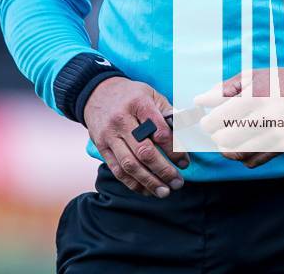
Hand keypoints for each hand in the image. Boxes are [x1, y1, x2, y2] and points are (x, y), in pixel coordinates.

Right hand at [83, 76, 189, 197]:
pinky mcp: (101, 147)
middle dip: (164, 170)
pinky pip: (117, 170)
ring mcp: (110, 135)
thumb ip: (168, 112)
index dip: (174, 150)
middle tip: (178, 182)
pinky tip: (146, 189)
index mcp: (139, 103)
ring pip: (130, 165)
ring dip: (149, 182)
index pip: (159, 132)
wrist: (97, 92)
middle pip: (144, 151)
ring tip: (164, 191)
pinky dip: (132, 183)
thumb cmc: (130, 95)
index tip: (185, 162)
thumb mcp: (151, 94)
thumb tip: (187, 128)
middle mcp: (122, 120)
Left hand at [195, 68, 283, 169]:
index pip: (216, 121)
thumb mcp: (251, 76)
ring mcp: (274, 135)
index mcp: (253, 98)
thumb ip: (223, 89)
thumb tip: (200, 101)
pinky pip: (252, 162)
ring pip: (237, 155)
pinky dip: (243, 157)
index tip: (208, 120)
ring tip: (231, 137)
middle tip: (220, 129)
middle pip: (224, 141)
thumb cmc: (277, 82)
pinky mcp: (282, 148)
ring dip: (227, 149)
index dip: (206, 123)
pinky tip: (246, 143)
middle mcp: (264, 119)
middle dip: (216, 136)